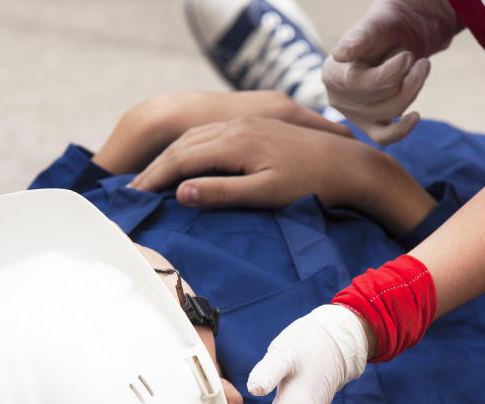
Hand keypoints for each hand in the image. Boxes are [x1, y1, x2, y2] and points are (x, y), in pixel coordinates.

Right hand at [129, 116, 372, 206]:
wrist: (349, 163)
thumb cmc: (311, 184)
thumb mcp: (264, 194)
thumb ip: (222, 192)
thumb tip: (181, 193)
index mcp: (235, 142)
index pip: (181, 160)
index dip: (155, 179)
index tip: (135, 198)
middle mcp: (237, 126)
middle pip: (184, 145)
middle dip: (157, 168)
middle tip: (135, 192)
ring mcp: (247, 123)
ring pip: (197, 136)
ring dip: (172, 156)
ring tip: (155, 179)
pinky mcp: (258, 126)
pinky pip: (212, 133)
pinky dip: (192, 148)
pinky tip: (190, 161)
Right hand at [323, 0, 460, 144]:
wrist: (392, 42)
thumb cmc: (380, 33)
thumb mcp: (370, 29)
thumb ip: (357, 40)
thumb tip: (340, 54)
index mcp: (332, 74)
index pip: (360, 82)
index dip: (391, 71)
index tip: (407, 56)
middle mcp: (338, 98)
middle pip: (378, 98)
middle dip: (406, 78)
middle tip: (419, 61)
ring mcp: (354, 115)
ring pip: (390, 111)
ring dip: (413, 89)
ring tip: (422, 68)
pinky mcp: (369, 126)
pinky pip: (384, 137)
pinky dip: (402, 129)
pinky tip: (415, 117)